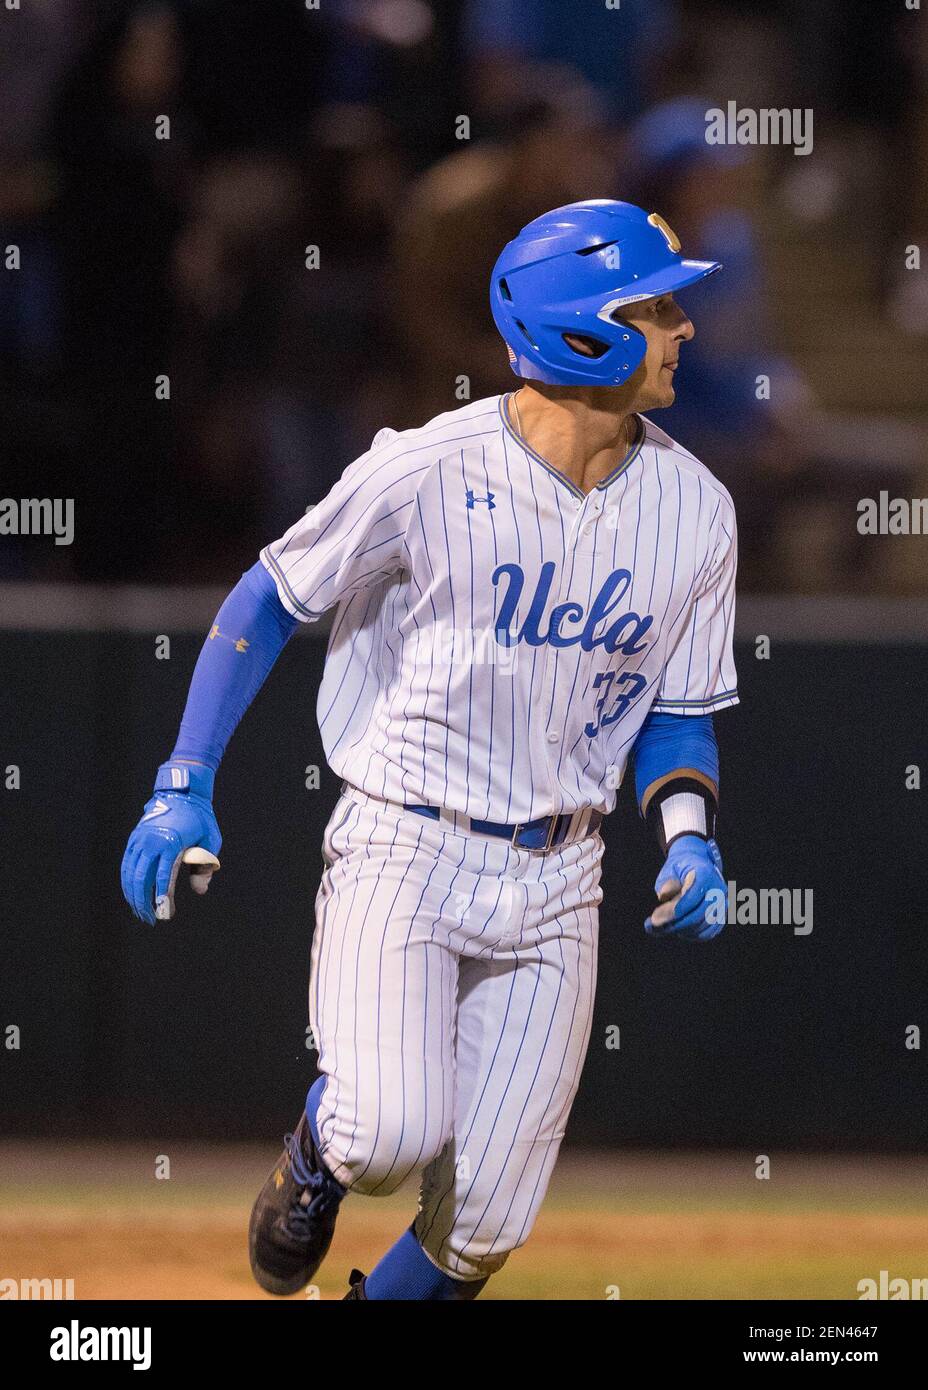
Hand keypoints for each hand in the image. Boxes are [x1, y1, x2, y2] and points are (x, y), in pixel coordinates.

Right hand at [121, 781, 220, 923]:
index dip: (162, 897)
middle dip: (144, 901)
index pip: (163, 877)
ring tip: (140, 911)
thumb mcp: (211, 840)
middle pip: (141, 878)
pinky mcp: (134, 839)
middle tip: (151, 918)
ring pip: (130, 873)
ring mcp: (140, 839)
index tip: (164, 913)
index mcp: (171, 842)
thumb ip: (205, 865)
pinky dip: (127, 881)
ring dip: (133, 894)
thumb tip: (200, 890)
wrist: (182, 793)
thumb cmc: (201, 819)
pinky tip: (131, 894)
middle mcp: (151, 841)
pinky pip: (126, 864)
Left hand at [645, 835, 725, 941]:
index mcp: (705, 874)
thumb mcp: (670, 869)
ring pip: (704, 925)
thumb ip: (667, 882)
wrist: (699, 864)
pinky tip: (679, 931)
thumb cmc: (680, 868)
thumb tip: (663, 895)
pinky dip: (693, 935)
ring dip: (682, 930)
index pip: (692, 897)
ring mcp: (723, 903)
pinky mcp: (722, 914)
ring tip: (663, 928)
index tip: (656, 919)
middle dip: (676, 924)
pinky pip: (709, 931)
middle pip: (699, 914)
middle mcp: (718, 889)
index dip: (674, 910)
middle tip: (655, 927)